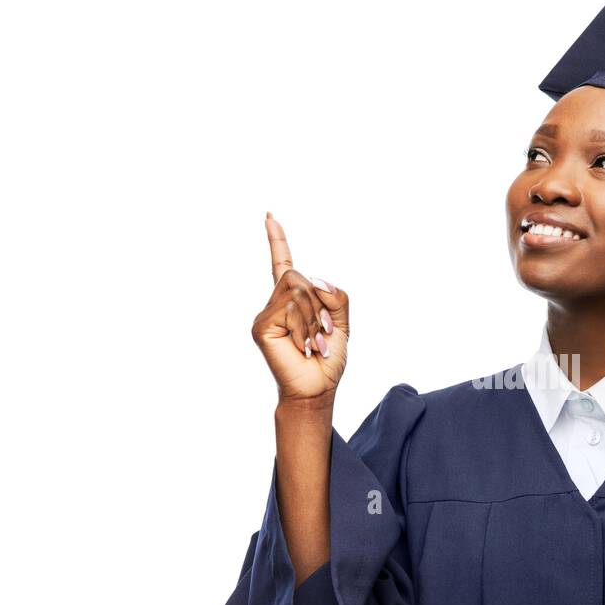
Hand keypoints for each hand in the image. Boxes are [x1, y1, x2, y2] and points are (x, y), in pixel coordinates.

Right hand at [250, 212, 348, 402]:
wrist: (318, 388)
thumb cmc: (328, 360)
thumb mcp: (341, 323)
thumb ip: (335, 295)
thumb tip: (314, 280)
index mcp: (294, 300)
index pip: (282, 263)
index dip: (277, 240)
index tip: (269, 215)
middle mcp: (275, 304)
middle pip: (300, 278)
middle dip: (320, 305)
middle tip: (324, 333)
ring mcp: (266, 315)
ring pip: (298, 292)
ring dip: (314, 319)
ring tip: (314, 344)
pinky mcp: (262, 327)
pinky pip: (290, 309)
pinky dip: (304, 328)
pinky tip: (302, 347)